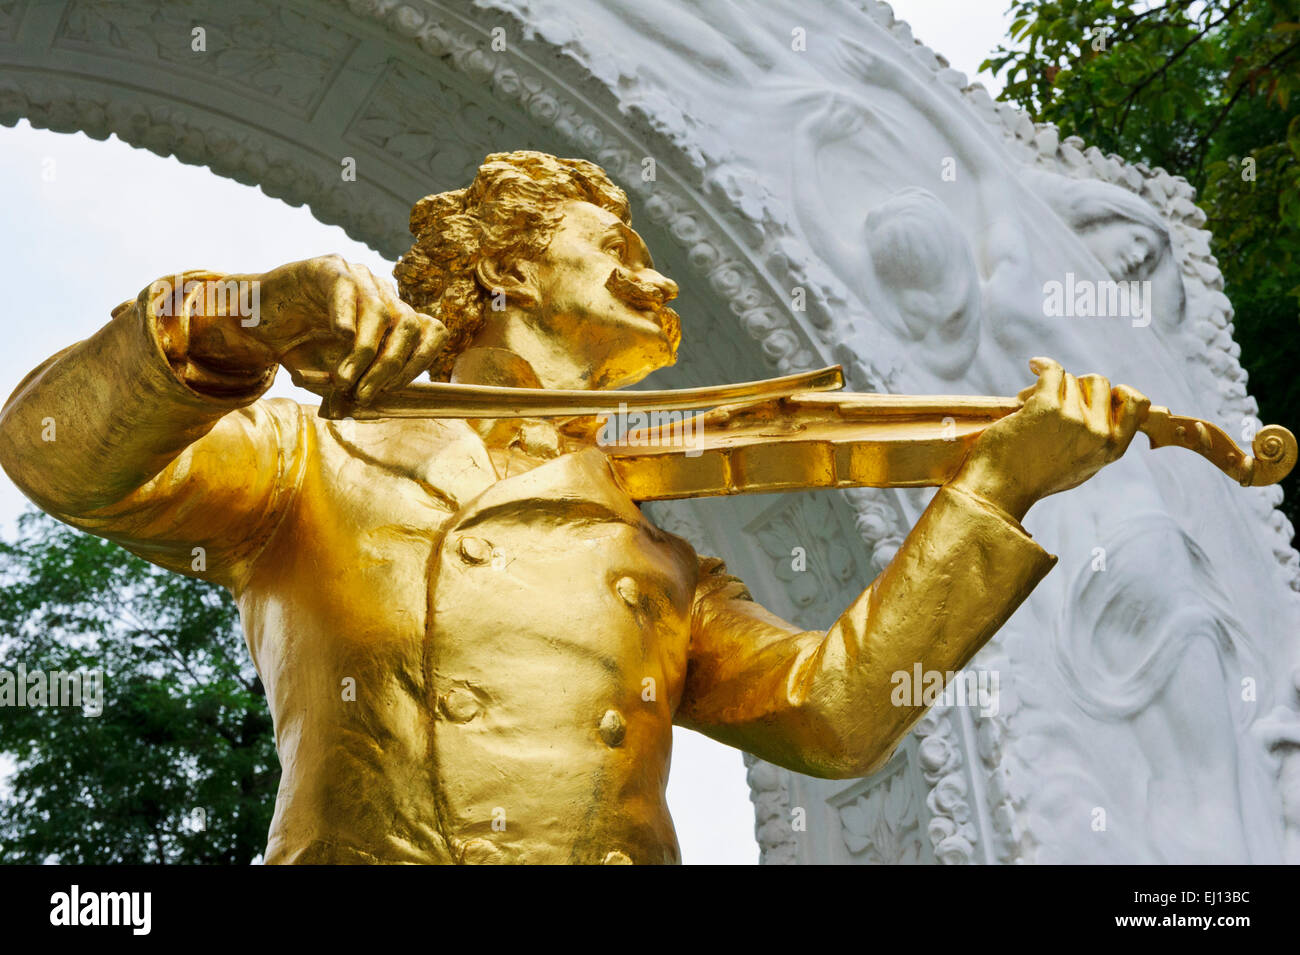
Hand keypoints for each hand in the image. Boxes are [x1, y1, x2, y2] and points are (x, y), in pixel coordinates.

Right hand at [192, 255, 448, 403]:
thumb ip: (352, 385)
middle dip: (391, 366)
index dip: (421, 362)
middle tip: (365, 393)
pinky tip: (341, 336)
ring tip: (343, 379)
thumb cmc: (301, 349)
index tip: (395, 389)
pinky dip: (346, 314)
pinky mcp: (326, 268)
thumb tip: (364, 400)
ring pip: (381, 311)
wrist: (255, 323)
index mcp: (394, 316)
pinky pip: (345, 287)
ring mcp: (357, 278)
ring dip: (365, 353)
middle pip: (409, 326)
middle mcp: (382, 294)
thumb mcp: (333, 374)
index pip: (430, 332)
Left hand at [950, 357, 1149, 520]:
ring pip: (1068, 379)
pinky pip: (1052, 370)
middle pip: (1098, 383)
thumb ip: (1098, 441)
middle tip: (1054, 401)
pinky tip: (1034, 366)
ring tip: (1029, 409)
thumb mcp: (1081, 466)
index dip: (1121, 391)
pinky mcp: (1045, 408)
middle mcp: (1097, 433)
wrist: (999, 491)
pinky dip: (1042, 365)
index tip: (1099, 392)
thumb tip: (1104, 407)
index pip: (1137, 405)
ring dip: (1048, 387)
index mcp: (1111, 449)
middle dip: (1075, 386)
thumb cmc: (1035, 478)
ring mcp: (1072, 419)